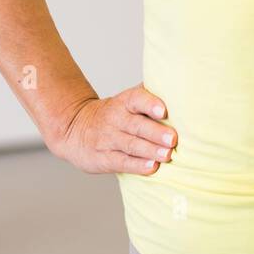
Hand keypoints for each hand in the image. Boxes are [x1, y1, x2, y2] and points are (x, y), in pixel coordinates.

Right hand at [47, 84, 176, 174]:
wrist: (74, 128)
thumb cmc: (114, 114)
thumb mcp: (126, 99)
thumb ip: (149, 94)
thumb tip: (179, 85)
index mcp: (124, 102)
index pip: (137, 99)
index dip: (150, 104)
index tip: (164, 110)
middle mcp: (115, 119)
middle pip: (137, 125)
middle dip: (156, 132)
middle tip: (173, 139)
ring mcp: (108, 139)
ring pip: (130, 145)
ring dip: (150, 150)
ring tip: (167, 155)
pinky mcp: (103, 158)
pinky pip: (121, 162)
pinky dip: (137, 166)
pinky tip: (152, 168)